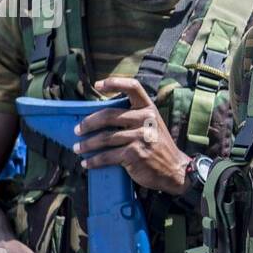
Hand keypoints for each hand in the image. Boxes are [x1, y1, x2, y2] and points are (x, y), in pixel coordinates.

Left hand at [74, 77, 189, 194]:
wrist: (174, 170)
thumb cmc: (158, 147)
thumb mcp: (152, 126)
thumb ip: (133, 118)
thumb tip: (100, 118)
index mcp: (149, 109)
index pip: (133, 87)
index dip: (115, 83)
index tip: (98, 86)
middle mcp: (146, 119)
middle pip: (108, 116)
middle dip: (88, 123)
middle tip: (78, 130)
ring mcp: (141, 136)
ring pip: (105, 138)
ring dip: (87, 145)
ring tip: (78, 148)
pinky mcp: (135, 154)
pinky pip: (108, 156)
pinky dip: (94, 160)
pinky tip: (87, 163)